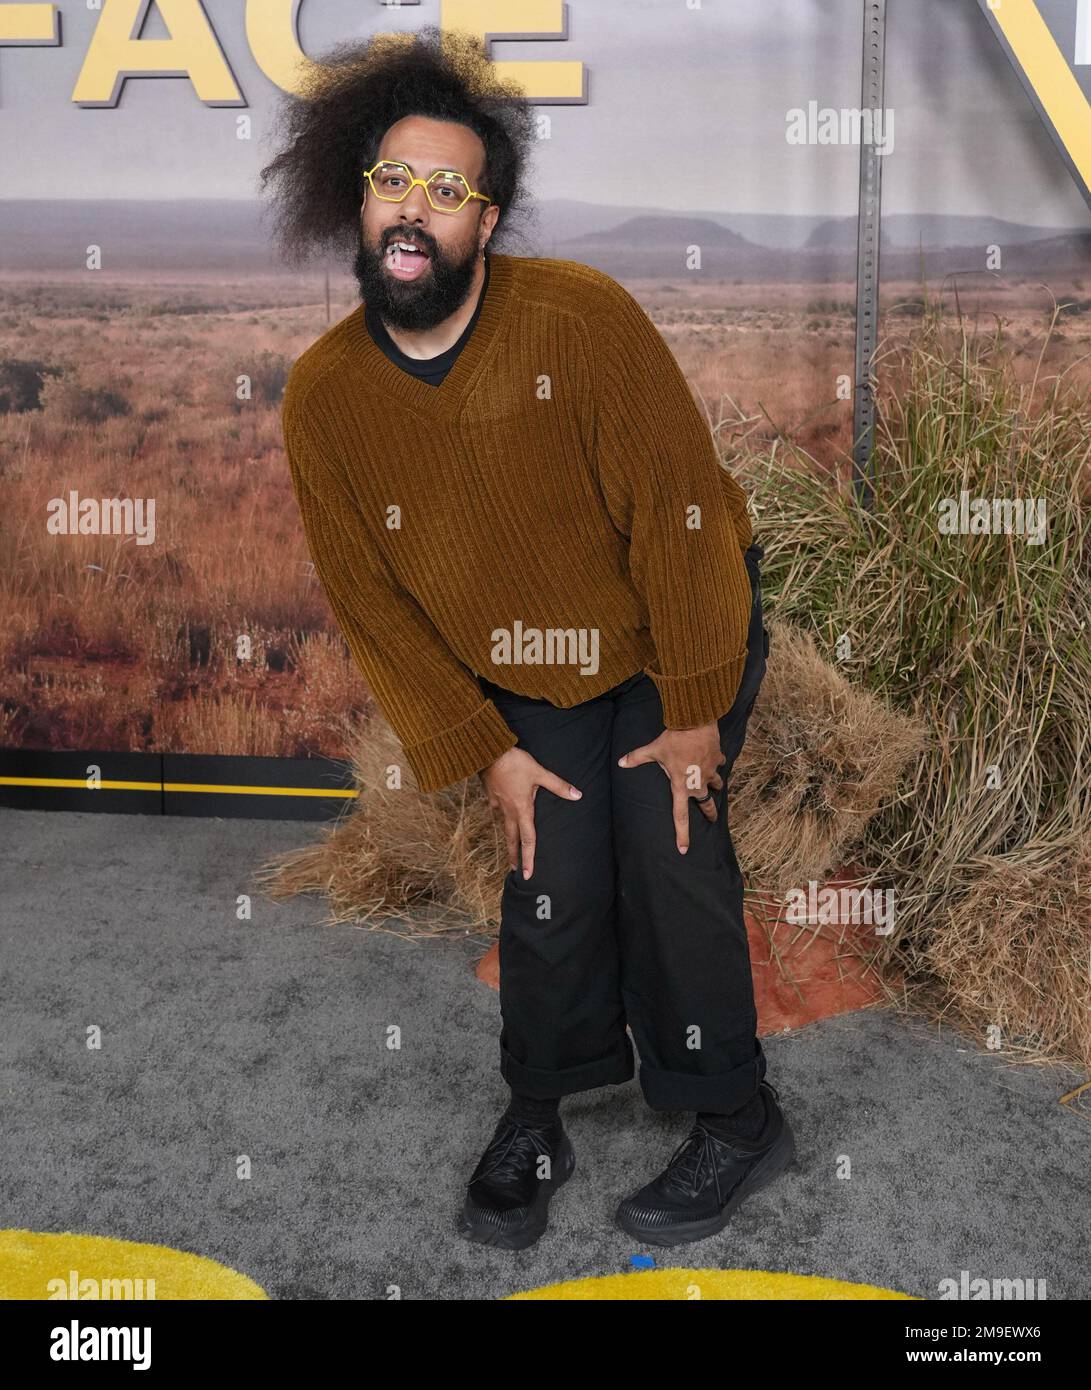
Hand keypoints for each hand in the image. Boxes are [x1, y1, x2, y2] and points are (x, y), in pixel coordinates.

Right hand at [479, 747, 581, 879]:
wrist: (487, 752)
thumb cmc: (514, 762)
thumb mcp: (539, 772)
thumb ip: (558, 785)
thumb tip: (577, 795)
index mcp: (521, 809)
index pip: (527, 839)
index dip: (528, 858)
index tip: (527, 874)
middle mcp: (508, 811)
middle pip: (512, 838)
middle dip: (514, 855)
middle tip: (514, 869)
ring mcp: (497, 804)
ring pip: (504, 825)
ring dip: (508, 838)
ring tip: (511, 845)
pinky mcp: (491, 796)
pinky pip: (498, 810)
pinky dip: (503, 815)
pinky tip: (505, 810)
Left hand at [617, 722, 724, 853]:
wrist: (695, 722)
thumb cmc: (674, 739)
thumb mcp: (653, 749)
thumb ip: (637, 758)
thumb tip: (621, 762)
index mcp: (681, 786)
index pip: (680, 816)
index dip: (682, 834)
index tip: (684, 849)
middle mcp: (698, 783)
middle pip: (706, 804)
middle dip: (710, 813)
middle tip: (712, 819)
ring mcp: (710, 771)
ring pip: (716, 785)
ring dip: (715, 787)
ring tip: (715, 787)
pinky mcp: (717, 759)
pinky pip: (719, 764)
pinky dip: (717, 764)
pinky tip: (715, 760)